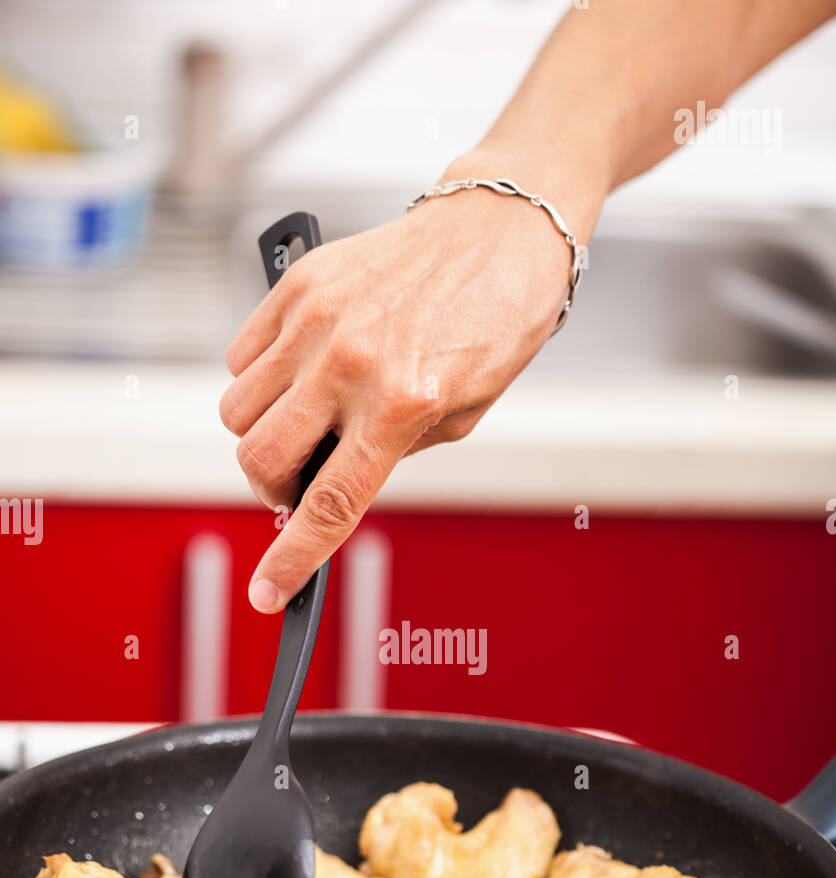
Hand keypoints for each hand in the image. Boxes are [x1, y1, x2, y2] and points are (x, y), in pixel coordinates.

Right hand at [220, 171, 585, 611]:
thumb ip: (393, 452)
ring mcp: (316, 320)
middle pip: (259, 459)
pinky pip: (241, 356)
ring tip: (307, 418)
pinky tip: (301, 373)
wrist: (500, 227)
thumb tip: (331, 475)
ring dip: (261, 433)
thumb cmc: (495, 320)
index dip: (292, 560)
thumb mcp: (462, 413)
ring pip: (238, 411)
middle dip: (271, 488)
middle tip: (301, 479)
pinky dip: (258, 379)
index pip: (328, 503)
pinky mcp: (299, 285)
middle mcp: (349, 362)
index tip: (268, 594)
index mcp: (402, 404)